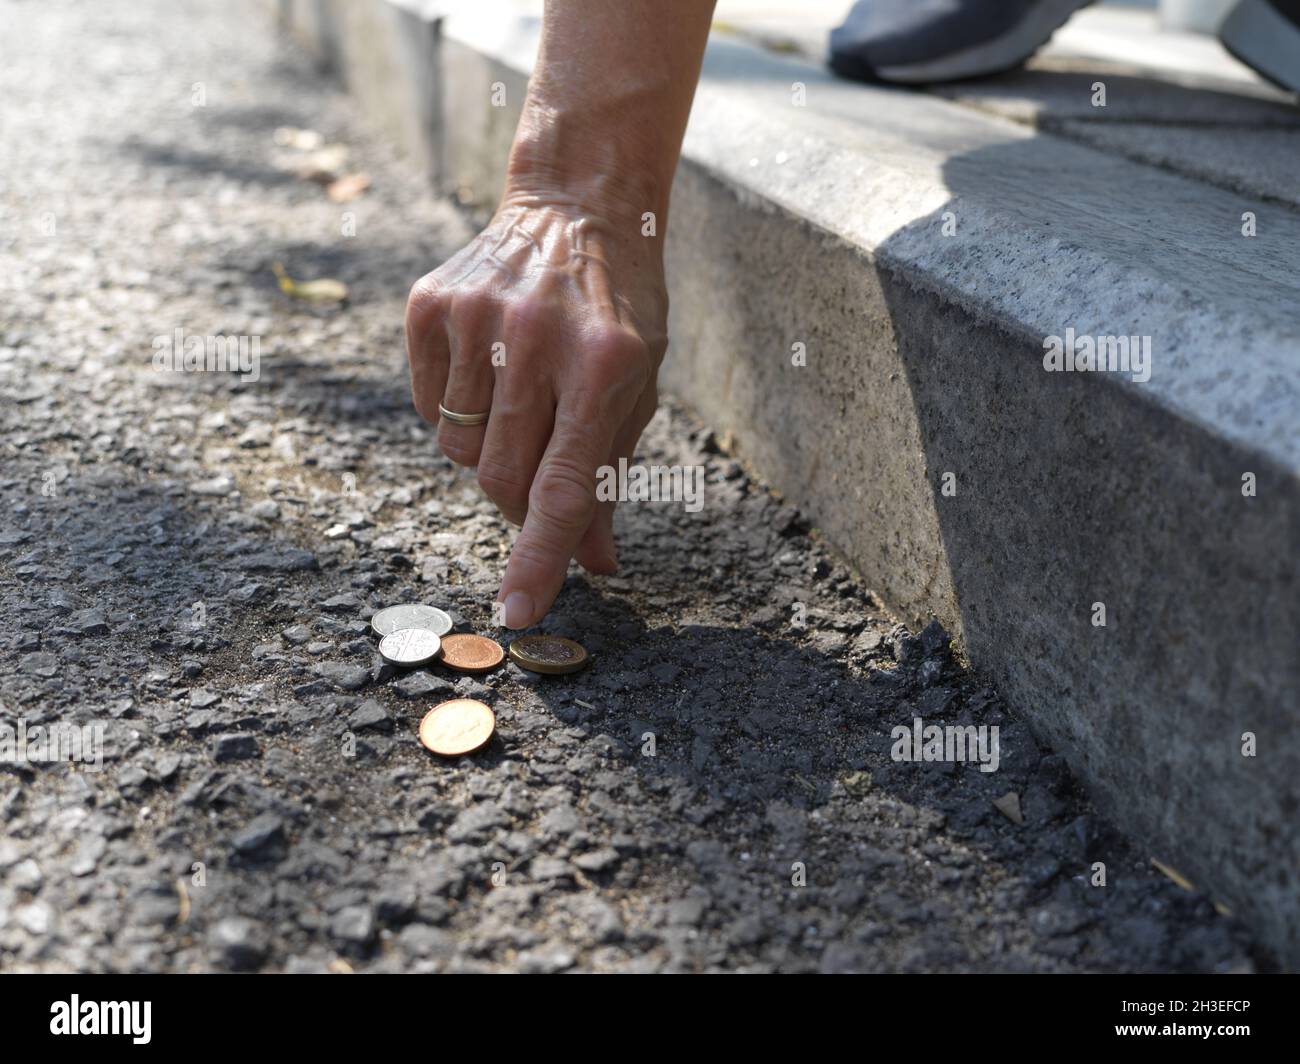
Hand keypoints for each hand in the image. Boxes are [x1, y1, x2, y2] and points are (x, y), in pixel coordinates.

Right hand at [405, 190, 666, 629]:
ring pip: (457, 449)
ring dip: (487, 448)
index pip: (564, 486)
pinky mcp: (430, 302)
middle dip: (518, 494)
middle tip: (542, 459)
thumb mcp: (638, 387)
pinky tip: (488, 368)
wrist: (577, 205)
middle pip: (500, 478)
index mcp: (604, 364)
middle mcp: (535, 338)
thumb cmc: (620, 309)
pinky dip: (454, 409)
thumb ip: (609, 474)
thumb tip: (593, 563)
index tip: (517, 612)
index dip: (539, 557)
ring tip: (520, 398)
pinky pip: (427, 406)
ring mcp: (475, 316)